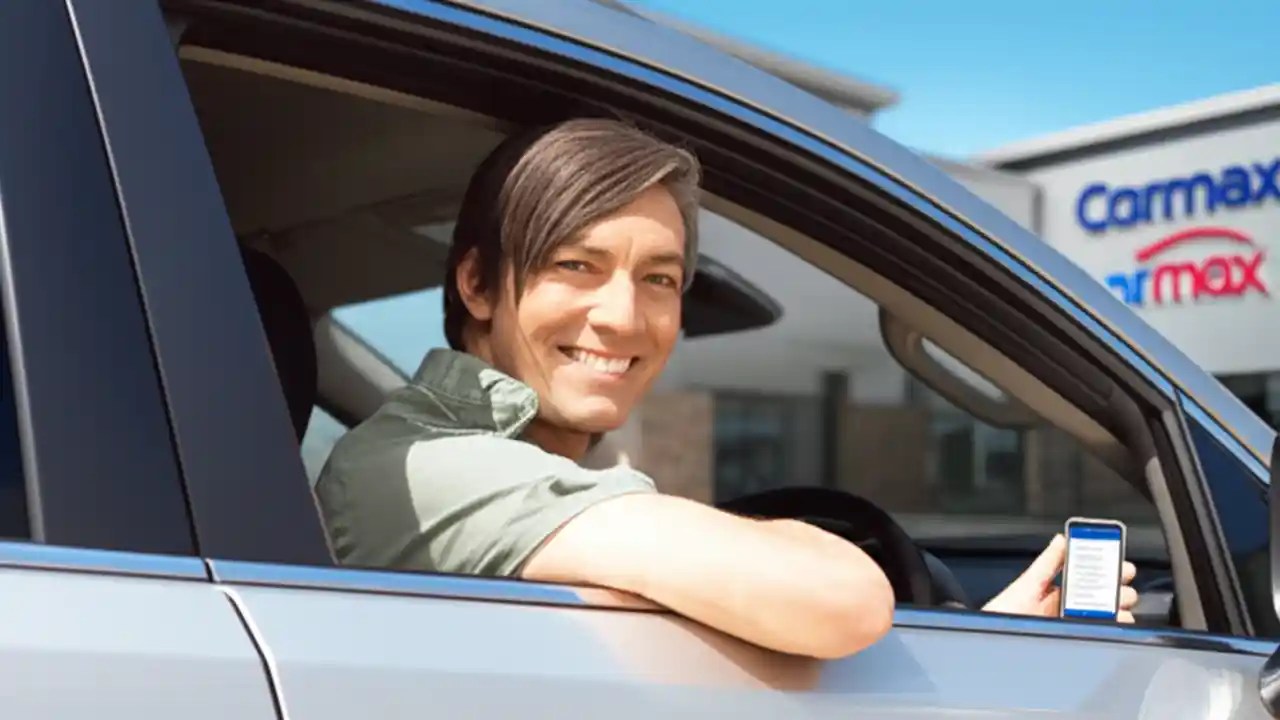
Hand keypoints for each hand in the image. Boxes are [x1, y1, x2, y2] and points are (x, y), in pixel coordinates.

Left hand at [981, 534, 1137, 622]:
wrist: (991, 635)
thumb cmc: (1004, 611)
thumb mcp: (1028, 583)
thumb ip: (1047, 563)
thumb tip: (1062, 538)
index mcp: (1058, 591)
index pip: (1090, 578)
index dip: (1109, 571)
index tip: (1123, 566)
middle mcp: (1067, 608)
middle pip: (1102, 597)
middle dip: (1118, 589)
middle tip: (1123, 584)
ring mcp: (1070, 624)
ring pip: (1105, 615)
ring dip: (1119, 608)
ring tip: (1122, 605)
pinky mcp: (1071, 638)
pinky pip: (1096, 632)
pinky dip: (1111, 626)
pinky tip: (1117, 622)